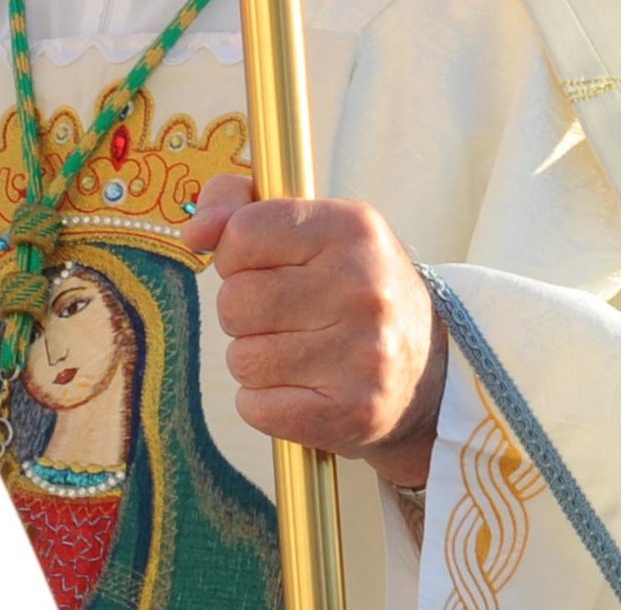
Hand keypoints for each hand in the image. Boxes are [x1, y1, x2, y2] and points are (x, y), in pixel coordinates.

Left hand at [183, 175, 448, 490]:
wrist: (427, 369)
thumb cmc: (353, 290)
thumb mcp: (317, 232)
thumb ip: (245, 210)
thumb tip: (194, 232)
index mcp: (354, 229)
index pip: (244, 233)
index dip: (238, 255)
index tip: (268, 266)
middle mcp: (363, 287)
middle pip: (235, 301)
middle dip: (246, 313)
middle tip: (289, 315)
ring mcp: (361, 353)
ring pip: (242, 358)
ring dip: (258, 359)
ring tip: (301, 353)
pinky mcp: (350, 411)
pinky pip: (255, 407)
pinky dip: (266, 402)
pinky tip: (304, 388)